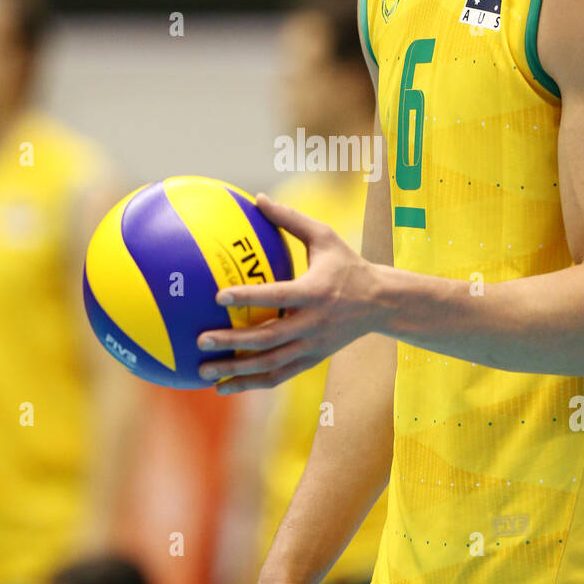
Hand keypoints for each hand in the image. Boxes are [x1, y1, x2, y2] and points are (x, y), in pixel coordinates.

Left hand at [197, 193, 379, 394]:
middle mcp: (314, 323)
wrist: (381, 303)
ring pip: (271, 364)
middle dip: (234, 342)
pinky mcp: (312, 360)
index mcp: (315, 292)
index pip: (279, 297)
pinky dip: (251, 384)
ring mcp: (313, 346)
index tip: (218, 296)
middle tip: (201, 340)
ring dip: (237, 370)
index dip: (249, 297)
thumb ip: (290, 219)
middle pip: (270, 338)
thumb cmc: (347, 264)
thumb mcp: (325, 236)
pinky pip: (278, 376)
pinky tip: (224, 387)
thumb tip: (257, 197)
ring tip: (204, 371)